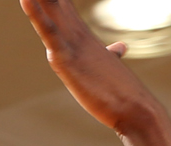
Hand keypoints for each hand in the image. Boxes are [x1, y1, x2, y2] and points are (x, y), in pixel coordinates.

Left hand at [19, 0, 160, 133]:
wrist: (134, 109)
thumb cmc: (119, 90)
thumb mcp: (109, 67)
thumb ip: (110, 55)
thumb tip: (119, 49)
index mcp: (80, 34)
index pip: (61, 2)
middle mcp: (74, 33)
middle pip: (53, 0)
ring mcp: (70, 44)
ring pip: (47, 9)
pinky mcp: (65, 59)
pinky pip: (48, 32)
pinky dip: (36, 15)